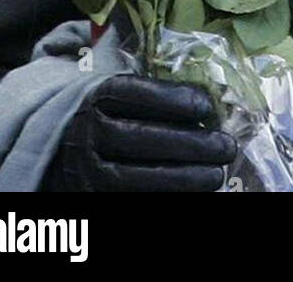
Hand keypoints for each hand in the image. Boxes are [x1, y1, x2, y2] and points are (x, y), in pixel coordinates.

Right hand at [42, 73, 235, 191]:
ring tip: (216, 175)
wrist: (67, 152)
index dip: (170, 98)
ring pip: (134, 178)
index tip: (206, 105)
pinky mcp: (94, 198)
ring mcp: (88, 170)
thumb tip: (212, 96)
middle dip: (187, 144)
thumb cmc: (114, 116)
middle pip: (139, 138)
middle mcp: (89, 133)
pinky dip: (167, 198)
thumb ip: (157, 93)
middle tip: (225, 146)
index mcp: (99, 97)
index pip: (133, 93)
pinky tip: (195, 194)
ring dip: (181, 178)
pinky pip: (133, 200)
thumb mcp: (124, 95)